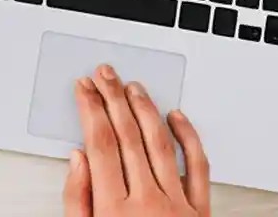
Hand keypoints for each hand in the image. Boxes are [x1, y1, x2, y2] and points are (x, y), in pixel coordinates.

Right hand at [63, 65, 209, 216]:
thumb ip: (77, 202)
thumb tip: (78, 161)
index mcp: (114, 211)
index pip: (100, 144)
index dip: (90, 109)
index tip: (85, 89)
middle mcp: (148, 204)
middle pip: (128, 136)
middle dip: (113, 98)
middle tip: (105, 75)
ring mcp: (177, 206)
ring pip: (160, 143)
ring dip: (145, 109)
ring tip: (133, 87)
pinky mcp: (200, 211)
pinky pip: (197, 166)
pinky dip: (188, 137)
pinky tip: (176, 116)